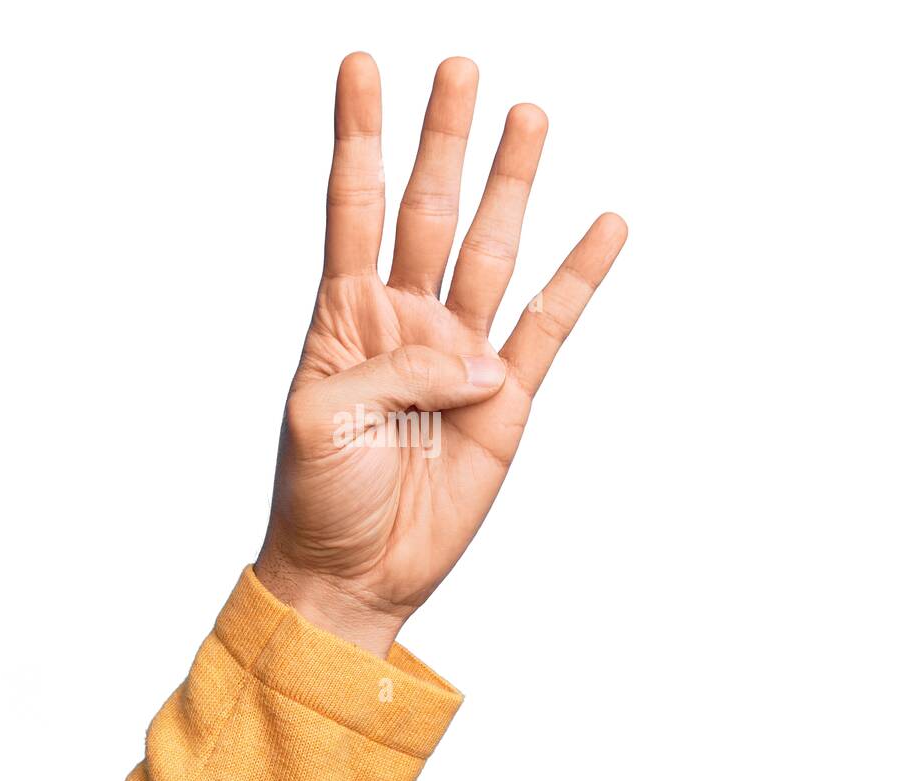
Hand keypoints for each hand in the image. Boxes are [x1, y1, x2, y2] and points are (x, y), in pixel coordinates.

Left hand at [255, 53, 626, 656]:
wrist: (355, 572)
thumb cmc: (319, 496)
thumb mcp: (323, 419)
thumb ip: (398, 370)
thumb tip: (479, 359)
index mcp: (347, 317)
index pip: (354, 206)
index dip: (358, 137)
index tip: (358, 67)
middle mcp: (407, 322)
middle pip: (430, 210)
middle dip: (444, 140)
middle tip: (459, 71)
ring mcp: (460, 356)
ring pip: (493, 250)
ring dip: (510, 186)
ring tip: (527, 118)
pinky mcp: (507, 398)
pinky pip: (549, 325)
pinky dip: (578, 278)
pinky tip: (601, 228)